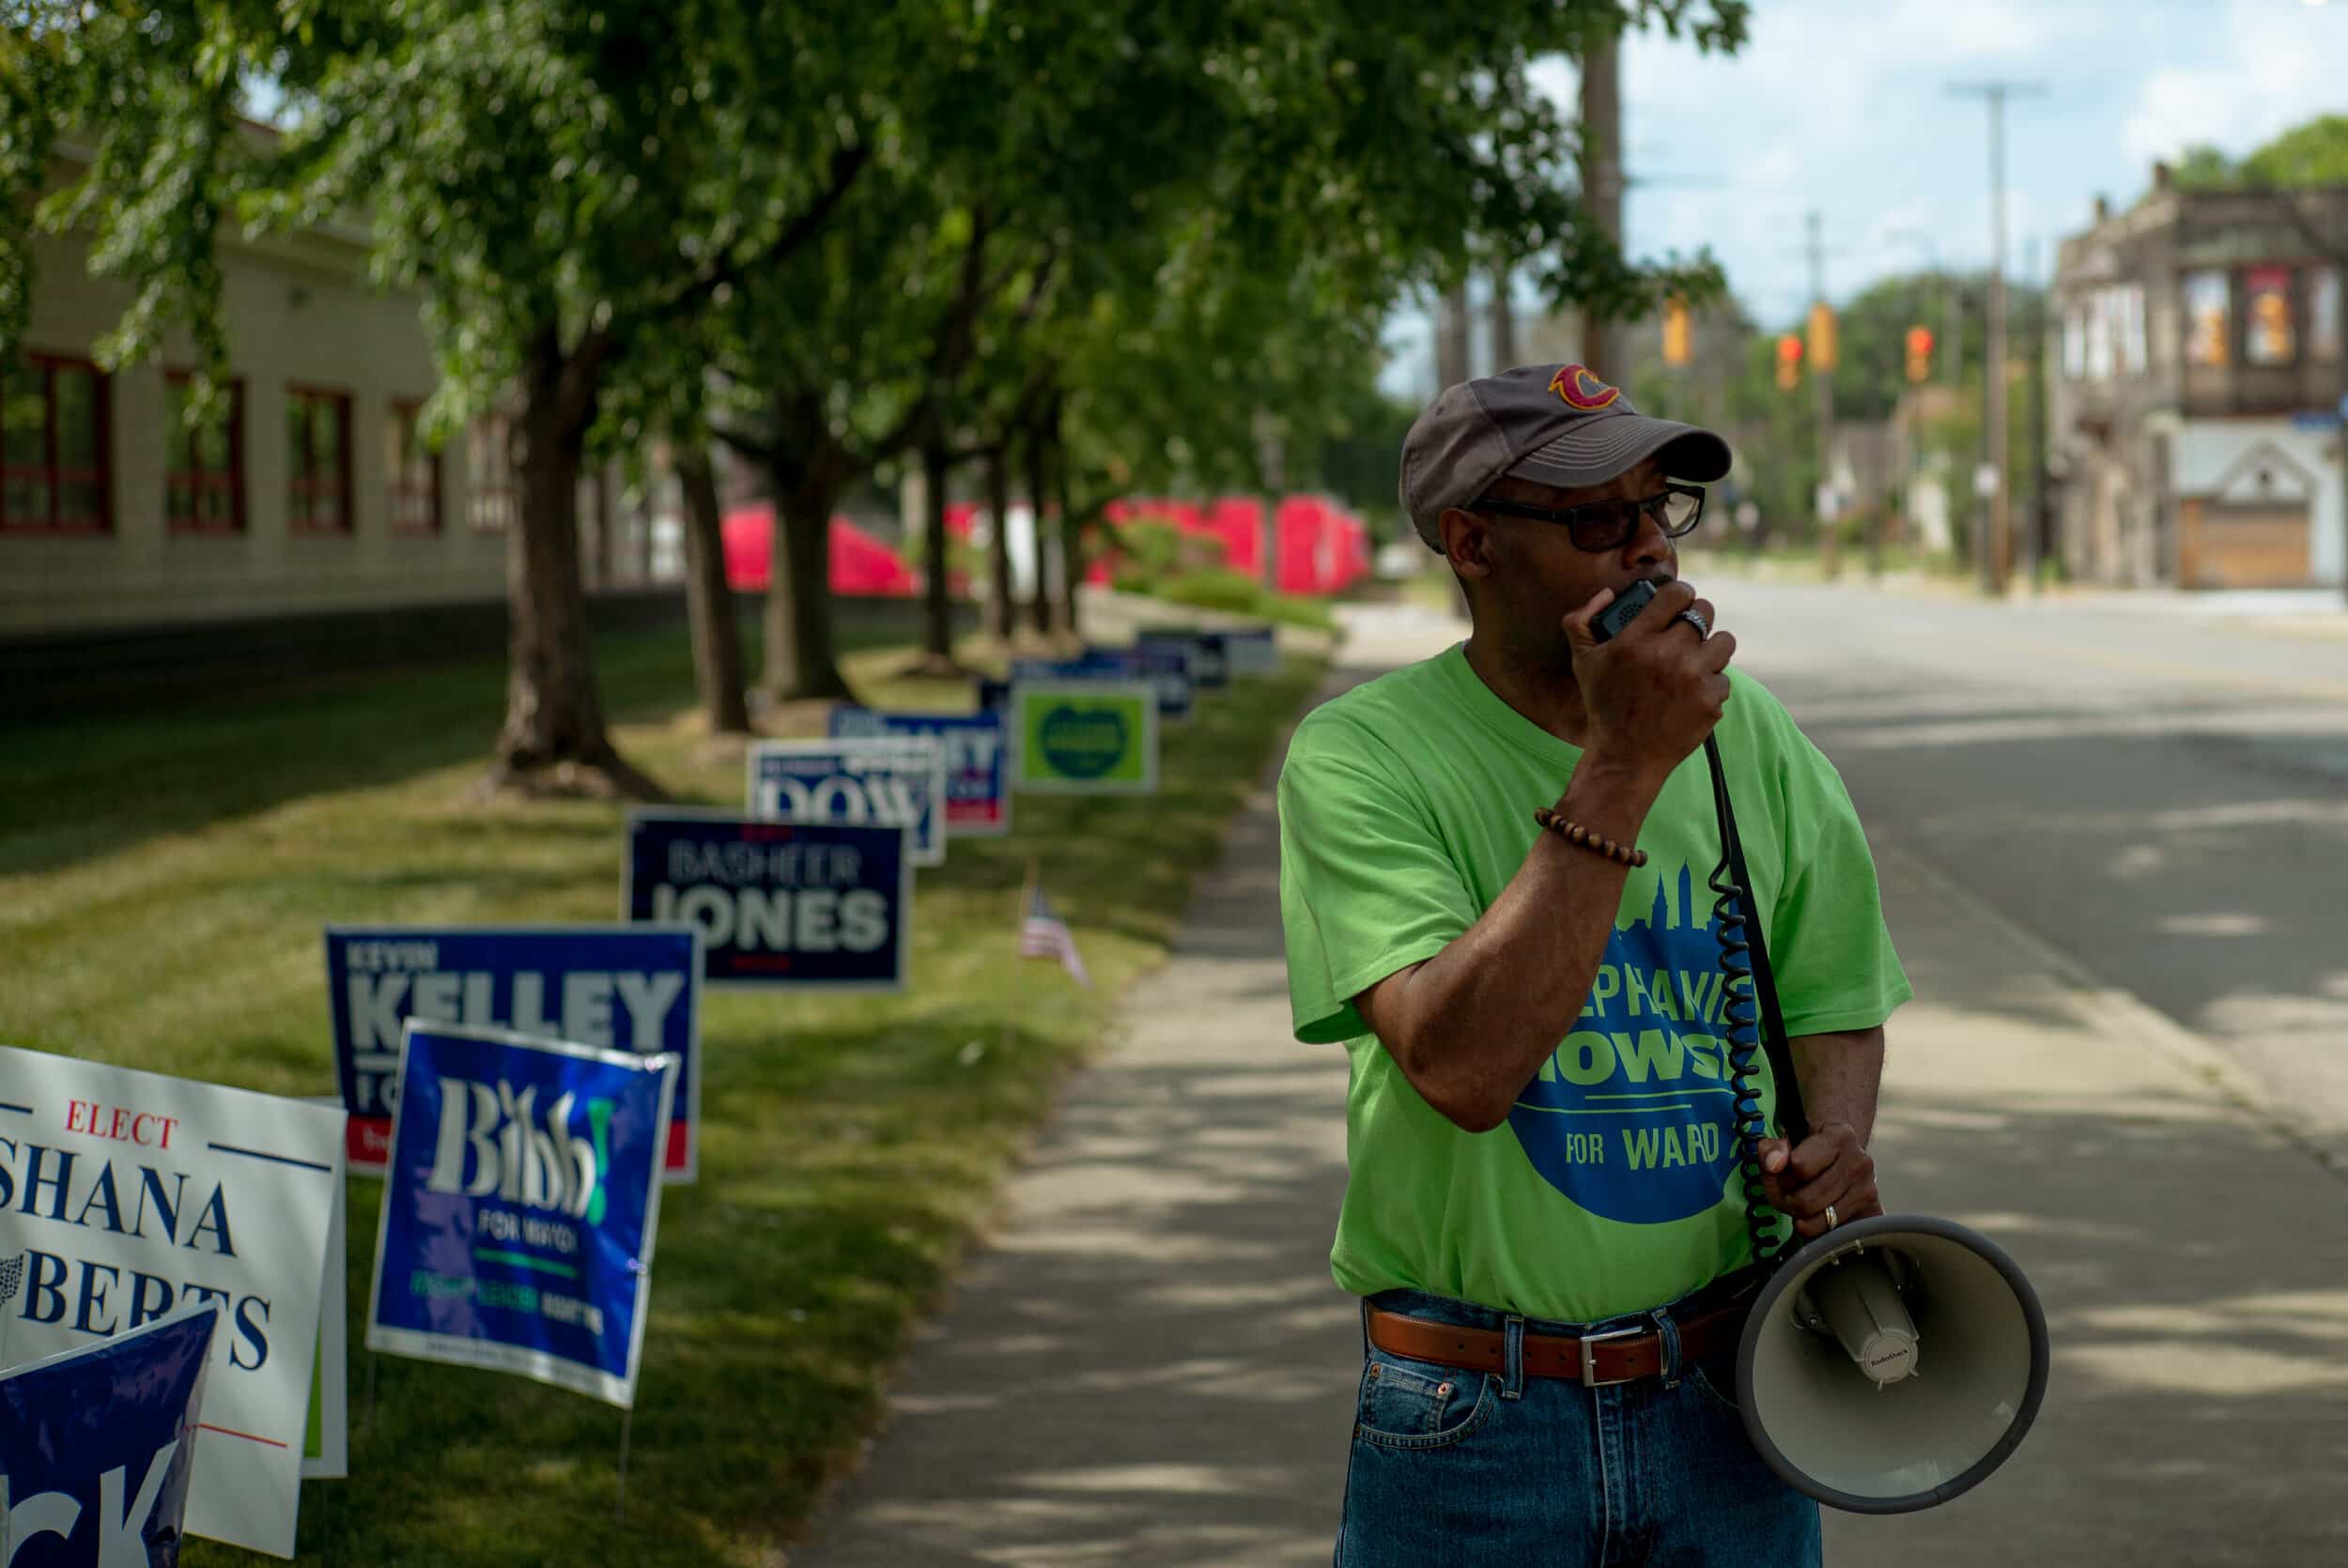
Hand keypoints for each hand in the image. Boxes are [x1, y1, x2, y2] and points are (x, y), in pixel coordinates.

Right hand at [1561, 580, 1736, 782]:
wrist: (1626, 756)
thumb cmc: (1604, 705)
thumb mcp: (1582, 661)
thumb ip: (1581, 620)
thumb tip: (1607, 594)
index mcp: (1635, 639)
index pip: (1677, 593)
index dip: (1681, 594)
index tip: (1678, 603)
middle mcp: (1666, 653)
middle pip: (1704, 612)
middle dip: (1696, 620)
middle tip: (1686, 635)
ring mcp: (1692, 677)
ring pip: (1724, 641)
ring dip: (1711, 649)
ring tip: (1694, 662)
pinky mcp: (1710, 700)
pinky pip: (1724, 678)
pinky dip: (1710, 686)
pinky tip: (1690, 695)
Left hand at [1755, 1121, 1880, 1240]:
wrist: (1843, 1154)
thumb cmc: (1809, 1150)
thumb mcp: (1785, 1141)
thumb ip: (1770, 1149)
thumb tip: (1774, 1164)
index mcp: (1839, 1137)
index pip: (1799, 1166)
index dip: (1782, 1175)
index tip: (1781, 1172)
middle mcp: (1859, 1163)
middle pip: (1806, 1201)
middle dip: (1786, 1202)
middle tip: (1785, 1195)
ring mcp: (1869, 1190)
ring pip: (1820, 1222)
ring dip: (1801, 1219)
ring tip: (1799, 1205)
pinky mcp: (1873, 1213)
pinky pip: (1836, 1235)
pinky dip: (1819, 1231)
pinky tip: (1816, 1216)